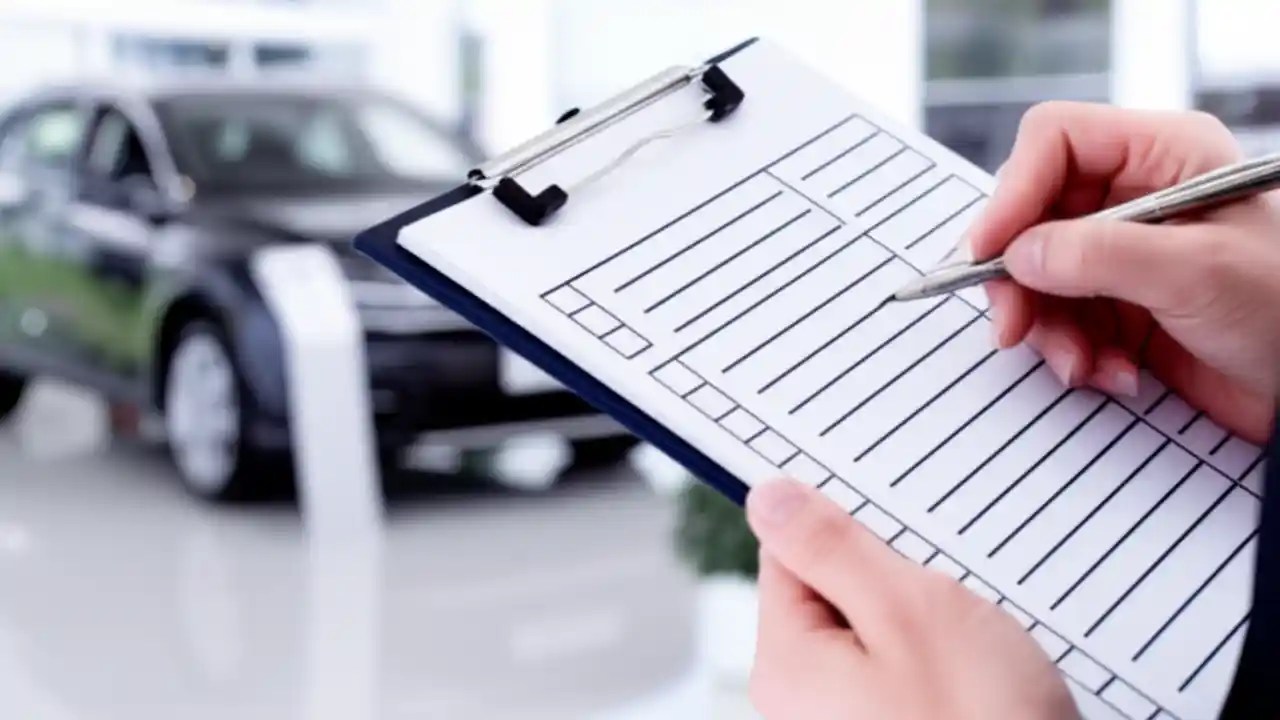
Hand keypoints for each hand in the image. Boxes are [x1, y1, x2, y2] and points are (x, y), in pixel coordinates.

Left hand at [746, 479, 1077, 719]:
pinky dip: (938, 662)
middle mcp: (800, 702)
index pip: (786, 554)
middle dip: (893, 584)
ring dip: (923, 624)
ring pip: (874, 633)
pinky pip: (900, 672)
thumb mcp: (904, 610)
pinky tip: (975, 679)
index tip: (893, 540)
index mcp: (786, 664)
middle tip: (945, 608)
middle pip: (831, 594)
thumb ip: (830, 547)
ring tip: (967, 649)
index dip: (845, 535)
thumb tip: (769, 500)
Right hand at [969, 102, 1279, 443]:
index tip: (989, 251)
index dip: (1013, 191)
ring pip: (1036, 273)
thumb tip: (1019, 253)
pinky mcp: (1116, 301)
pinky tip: (1107, 372)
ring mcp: (1122, 250)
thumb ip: (1101, 255)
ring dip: (1047, 327)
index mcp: (1165, 154)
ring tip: (1083, 364)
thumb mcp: (1197, 273)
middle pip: (1032, 212)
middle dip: (1020, 277)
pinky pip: (1057, 316)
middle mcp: (1136, 193)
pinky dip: (1070, 352)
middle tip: (1014, 326)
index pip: (1057, 141)